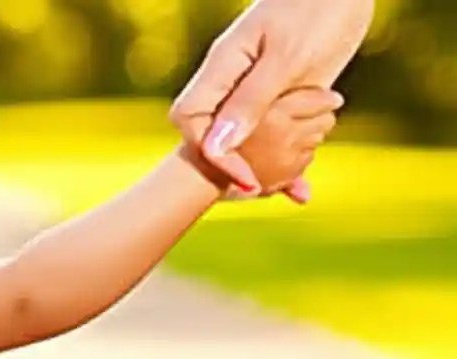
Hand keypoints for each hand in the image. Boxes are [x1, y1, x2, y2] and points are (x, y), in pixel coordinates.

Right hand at [170, 0, 374, 196]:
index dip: (211, 154)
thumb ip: (251, 101)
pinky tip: (303, 187)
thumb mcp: (286, 57)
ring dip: (264, 169)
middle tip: (261, 191)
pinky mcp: (285, 97)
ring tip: (288, 190)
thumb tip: (217, 146)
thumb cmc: (316, 8)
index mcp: (221, 68)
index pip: (190, 120)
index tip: (244, 176)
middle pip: (212, 136)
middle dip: (233, 168)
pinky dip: (290, 162)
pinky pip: (278, 136)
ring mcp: (257, 91)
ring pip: (246, 141)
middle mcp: (232, 83)